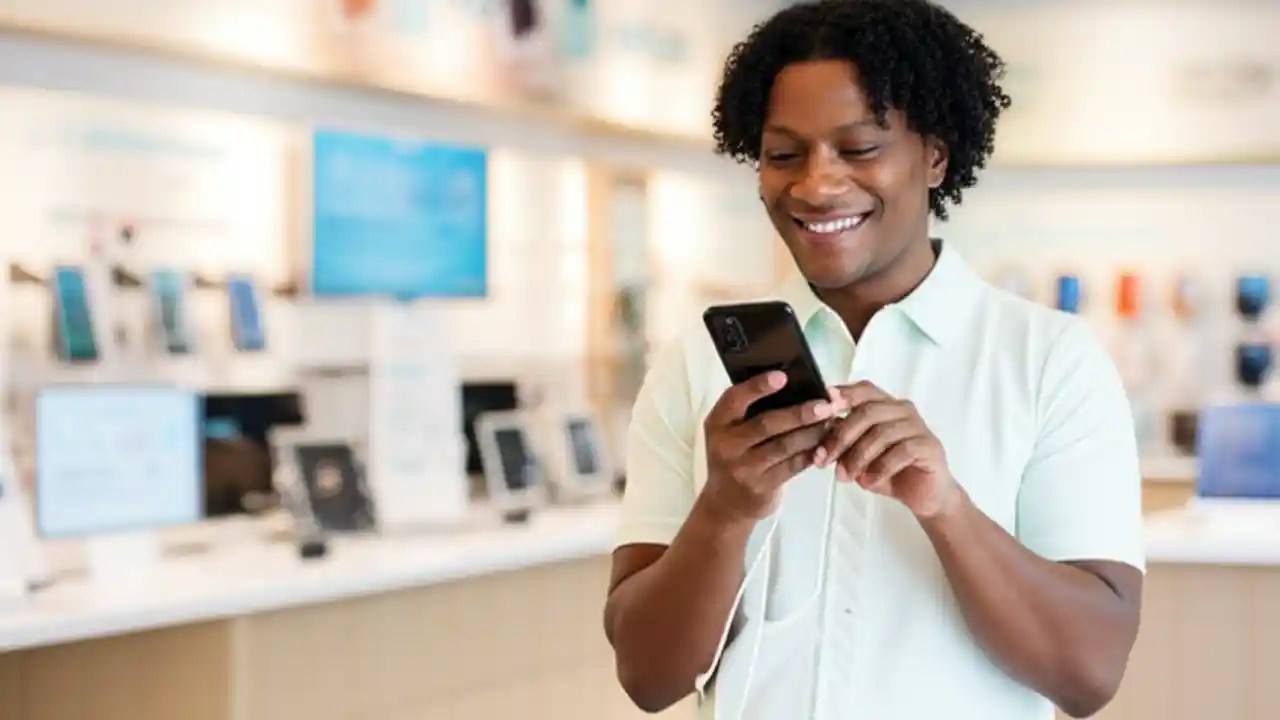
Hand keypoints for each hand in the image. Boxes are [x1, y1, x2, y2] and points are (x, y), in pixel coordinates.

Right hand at [701, 371, 837, 524]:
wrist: (725, 503)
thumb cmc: (736, 456)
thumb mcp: (731, 432)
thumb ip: (751, 412)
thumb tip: (796, 387)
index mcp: (718, 423)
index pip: (735, 399)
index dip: (758, 386)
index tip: (782, 376)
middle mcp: (726, 445)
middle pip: (767, 424)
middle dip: (800, 413)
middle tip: (826, 405)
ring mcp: (742, 468)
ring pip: (784, 446)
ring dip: (811, 433)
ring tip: (831, 422)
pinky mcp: (760, 487)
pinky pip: (792, 466)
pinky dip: (810, 454)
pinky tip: (825, 445)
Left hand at [817, 381, 960, 519]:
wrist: (923, 496)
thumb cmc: (888, 472)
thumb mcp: (858, 456)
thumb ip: (843, 441)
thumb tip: (818, 433)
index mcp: (885, 405)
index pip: (864, 390)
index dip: (844, 394)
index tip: (822, 406)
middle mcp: (903, 410)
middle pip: (867, 412)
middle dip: (841, 437)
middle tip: (824, 460)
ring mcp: (918, 426)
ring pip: (881, 433)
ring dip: (857, 457)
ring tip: (844, 477)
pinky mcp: (928, 446)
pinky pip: (901, 451)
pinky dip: (879, 468)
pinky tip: (868, 482)